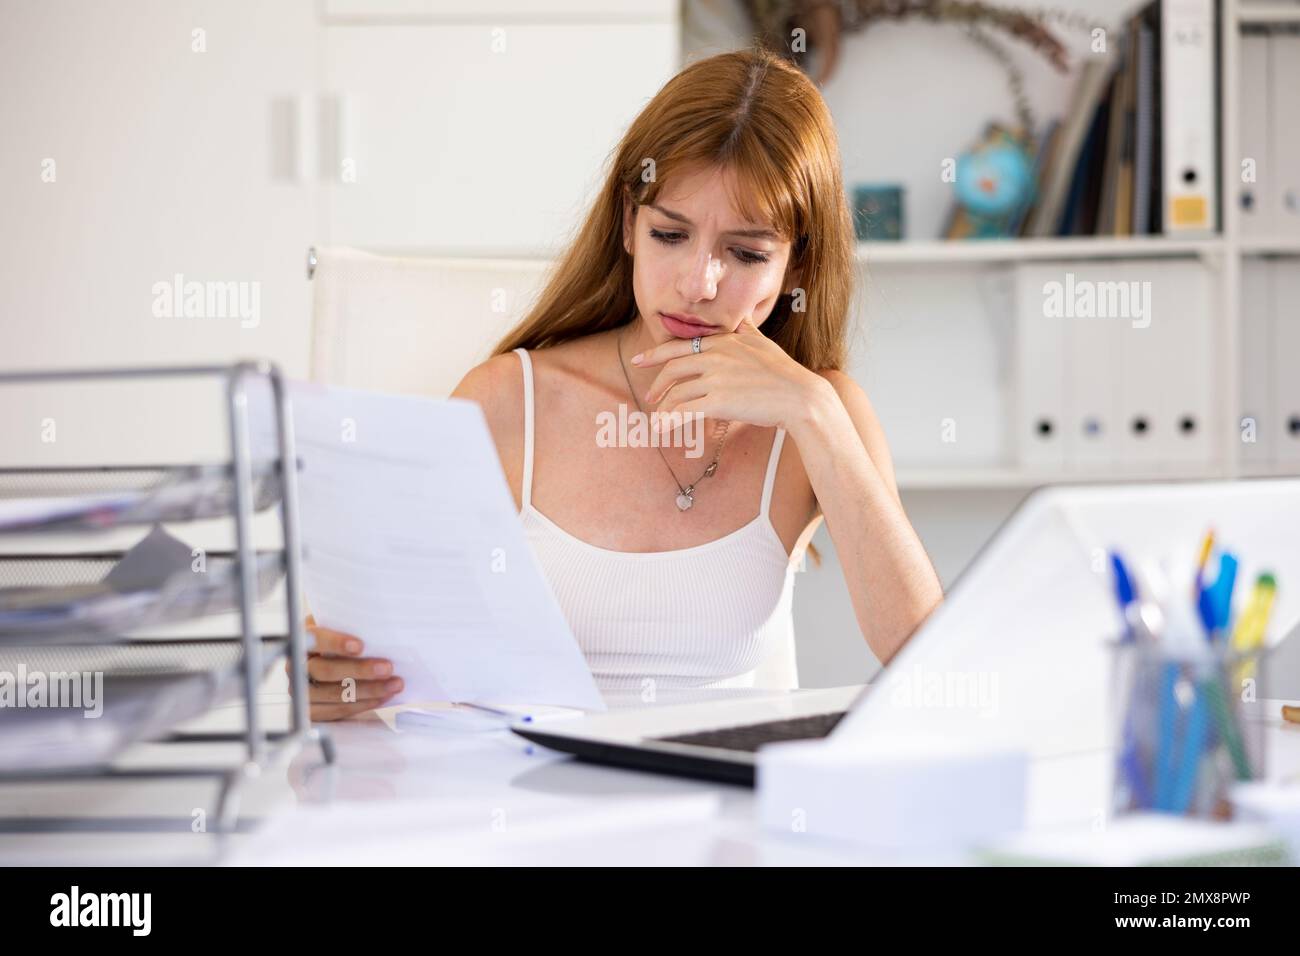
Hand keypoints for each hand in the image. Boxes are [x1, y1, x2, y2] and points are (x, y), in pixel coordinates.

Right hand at [286, 614, 403, 721]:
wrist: (332, 662)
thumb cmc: (342, 641)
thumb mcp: (343, 628)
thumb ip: (354, 627)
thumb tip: (383, 631)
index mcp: (303, 638)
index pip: (314, 639)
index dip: (335, 643)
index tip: (360, 646)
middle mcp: (296, 666)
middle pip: (325, 671)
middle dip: (360, 670)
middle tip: (387, 668)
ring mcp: (301, 691)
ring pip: (334, 694)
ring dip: (369, 690)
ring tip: (394, 684)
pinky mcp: (311, 712)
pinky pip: (338, 710)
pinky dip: (364, 704)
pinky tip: (383, 696)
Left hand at [632, 317, 828, 431]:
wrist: (800, 397)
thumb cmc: (785, 373)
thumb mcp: (764, 344)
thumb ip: (748, 330)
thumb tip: (743, 316)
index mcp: (724, 342)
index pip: (681, 345)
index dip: (656, 354)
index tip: (640, 361)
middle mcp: (716, 356)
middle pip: (673, 368)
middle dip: (657, 383)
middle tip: (650, 397)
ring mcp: (716, 378)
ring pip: (677, 392)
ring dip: (664, 408)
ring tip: (660, 420)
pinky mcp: (718, 401)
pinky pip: (684, 411)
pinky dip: (669, 421)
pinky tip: (662, 430)